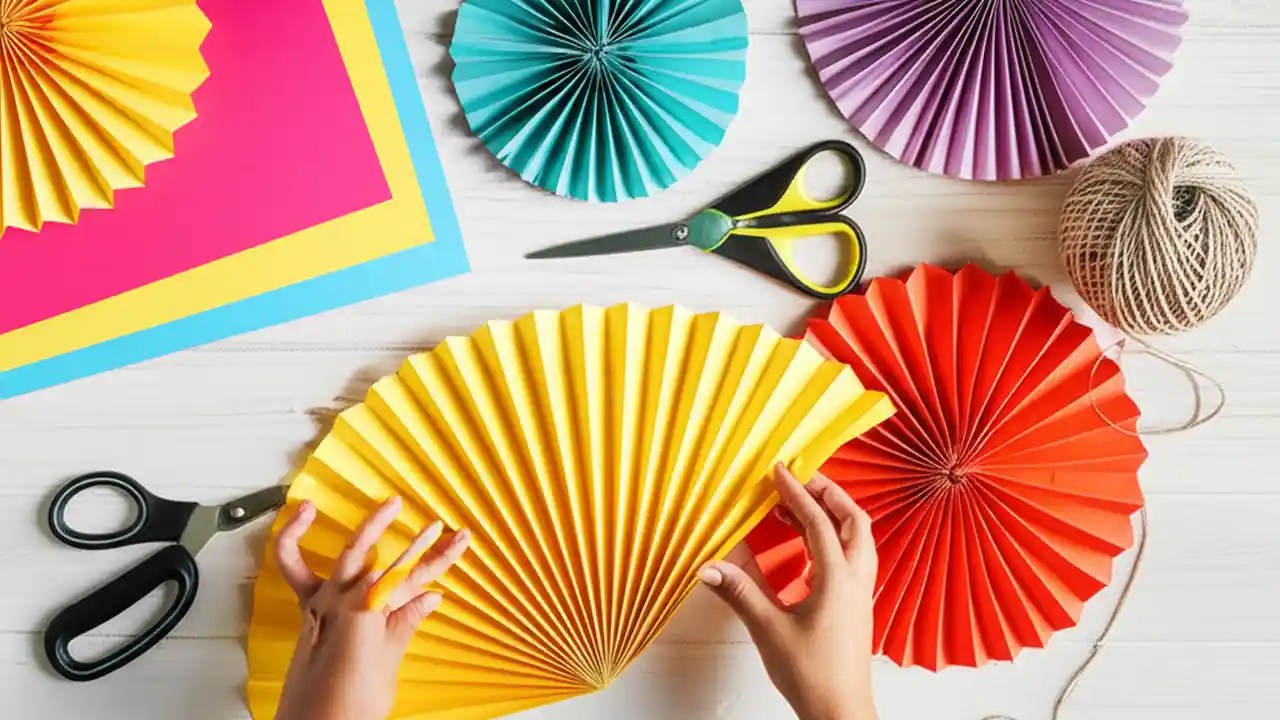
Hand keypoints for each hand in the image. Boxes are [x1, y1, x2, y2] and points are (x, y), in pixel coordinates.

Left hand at [272, 496, 469, 719]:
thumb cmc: (347, 707)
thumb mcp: (388, 663)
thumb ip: (405, 624)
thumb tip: (430, 599)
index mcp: (371, 611)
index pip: (414, 577)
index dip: (438, 557)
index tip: (456, 539)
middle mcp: (346, 599)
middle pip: (390, 562)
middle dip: (416, 541)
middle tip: (436, 526)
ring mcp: (323, 601)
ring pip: (350, 552)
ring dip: (371, 527)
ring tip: (389, 506)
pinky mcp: (307, 609)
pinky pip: (293, 564)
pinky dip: (294, 538)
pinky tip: (304, 516)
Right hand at [700, 465, 877, 719]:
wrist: (839, 711)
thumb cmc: (811, 675)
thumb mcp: (768, 630)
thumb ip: (740, 592)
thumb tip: (709, 567)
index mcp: (838, 579)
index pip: (819, 521)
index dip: (798, 492)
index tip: (781, 471)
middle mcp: (856, 580)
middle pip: (854, 519)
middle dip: (828, 493)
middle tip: (800, 479)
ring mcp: (860, 592)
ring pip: (858, 537)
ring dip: (834, 515)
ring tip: (800, 506)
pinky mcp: (856, 604)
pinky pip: (853, 557)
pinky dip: (834, 539)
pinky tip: (808, 547)